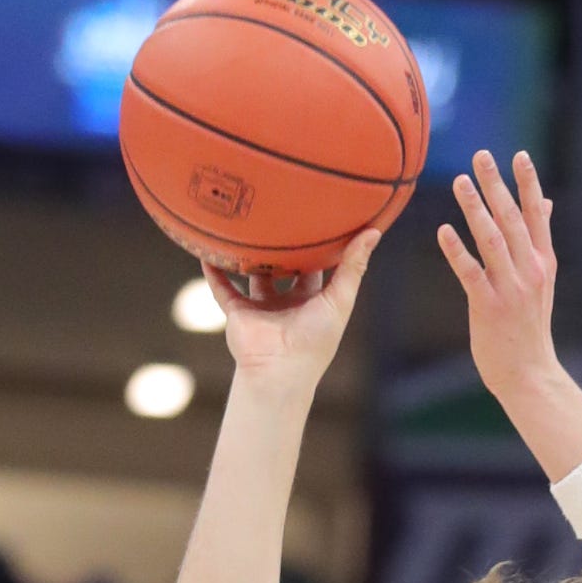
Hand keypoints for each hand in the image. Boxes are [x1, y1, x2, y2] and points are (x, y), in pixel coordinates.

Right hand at [202, 231, 382, 384]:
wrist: (280, 370)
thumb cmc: (316, 340)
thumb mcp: (340, 298)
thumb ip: (354, 266)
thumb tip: (373, 231)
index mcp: (312, 301)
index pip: (316, 267)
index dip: (318, 246)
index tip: (320, 218)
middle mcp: (285, 303)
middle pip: (283, 267)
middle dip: (282, 246)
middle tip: (281, 212)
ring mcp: (260, 308)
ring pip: (252, 274)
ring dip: (247, 255)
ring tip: (245, 224)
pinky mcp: (238, 313)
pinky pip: (222, 289)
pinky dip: (214, 272)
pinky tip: (207, 251)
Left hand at [438, 149, 563, 403]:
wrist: (529, 372)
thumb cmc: (529, 326)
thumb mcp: (542, 281)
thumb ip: (539, 241)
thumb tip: (545, 203)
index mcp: (543, 261)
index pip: (535, 215)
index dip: (527, 183)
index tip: (518, 155)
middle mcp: (530, 270)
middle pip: (511, 218)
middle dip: (496, 185)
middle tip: (481, 155)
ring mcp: (510, 288)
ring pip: (491, 239)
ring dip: (474, 208)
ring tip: (458, 182)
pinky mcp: (488, 307)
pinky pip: (470, 273)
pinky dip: (457, 251)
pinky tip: (443, 230)